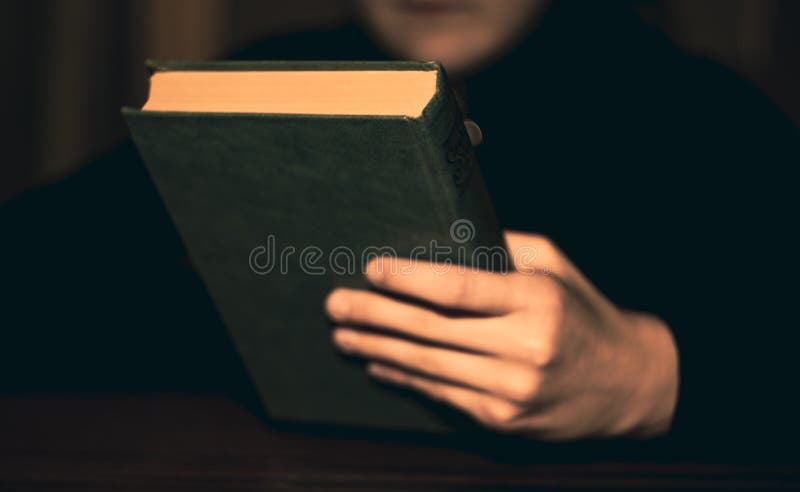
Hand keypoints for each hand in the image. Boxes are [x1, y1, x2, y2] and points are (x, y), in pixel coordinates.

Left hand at [325, 231, 678, 439]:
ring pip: (429, 367)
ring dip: (378, 348)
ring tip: (342, 334)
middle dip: (376, 314)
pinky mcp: (503, 419)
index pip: (458, 288)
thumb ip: (503, 248)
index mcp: (535, 300)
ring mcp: (511, 390)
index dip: (409, 279)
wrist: (628, 383)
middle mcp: (523, 347)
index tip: (372, 269)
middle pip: (432, 330)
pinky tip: (378, 363)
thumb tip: (443, 240)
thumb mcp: (555, 265)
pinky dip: (404, 378)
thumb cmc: (583, 312)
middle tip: (335, 304)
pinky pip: (442, 395)